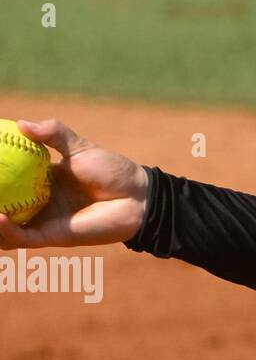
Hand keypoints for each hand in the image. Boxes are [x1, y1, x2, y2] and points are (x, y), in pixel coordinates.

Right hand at [0, 118, 149, 249]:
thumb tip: (21, 122)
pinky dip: (5, 230)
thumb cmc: (112, 170)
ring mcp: (40, 221)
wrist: (138, 196)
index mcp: (38, 180)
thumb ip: (53, 134)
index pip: (4, 179)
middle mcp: (34, 202)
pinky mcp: (49, 237)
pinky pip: (20, 237)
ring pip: (2, 226)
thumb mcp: (80, 147)